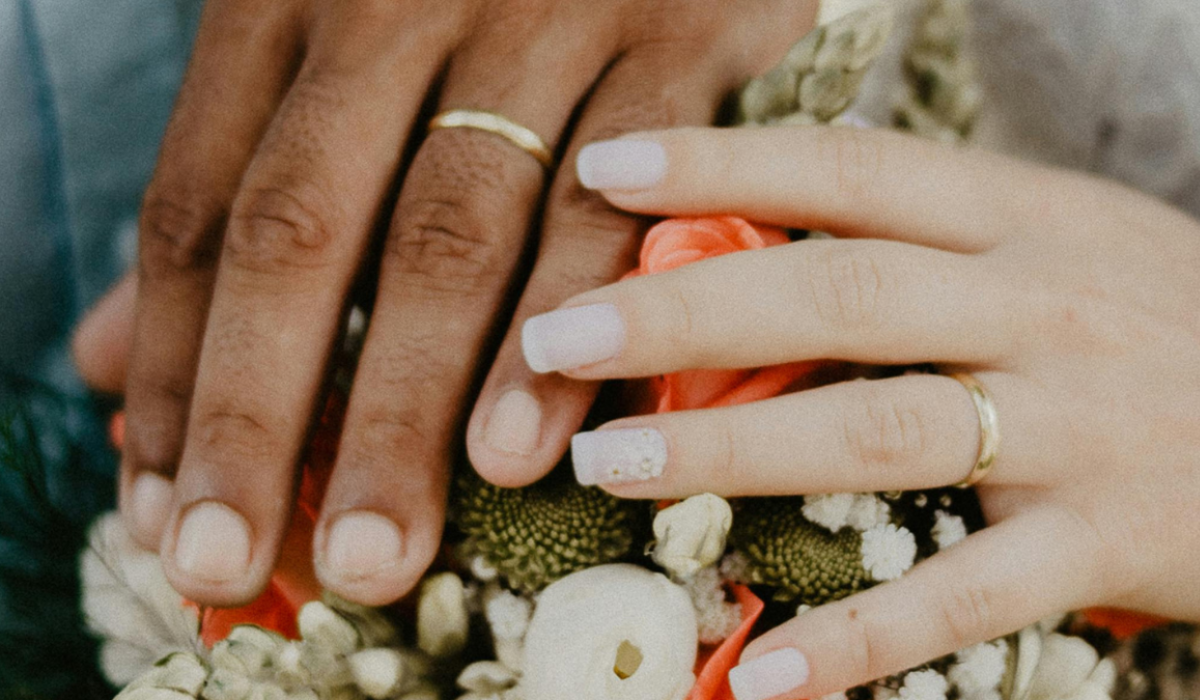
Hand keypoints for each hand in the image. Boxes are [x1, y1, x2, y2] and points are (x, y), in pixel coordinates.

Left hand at [95, 0, 820, 606]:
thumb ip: (232, 190)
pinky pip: (616, 200)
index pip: (200, 209)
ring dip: (407, 401)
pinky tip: (530, 440)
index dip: (171, 369)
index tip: (157, 506)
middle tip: (231, 559)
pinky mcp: (669, 40)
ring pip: (452, 233)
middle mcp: (394, 8)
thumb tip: (109, 356)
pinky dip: (572, 321)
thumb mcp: (328, 49)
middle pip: (302, 232)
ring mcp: (537, 22)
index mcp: (291, 5)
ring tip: (378, 540)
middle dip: (258, 411)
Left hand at [519, 126, 1199, 696]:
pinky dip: (861, 639)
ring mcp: (1080, 424)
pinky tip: (764, 674)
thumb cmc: (1164, 322)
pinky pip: (964, 595)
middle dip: (685, 313)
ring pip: (883, 430)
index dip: (722, 164)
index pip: (850, 172)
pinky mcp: (1109, 541)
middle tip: (557, 335)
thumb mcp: (1062, 243)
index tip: (604, 171)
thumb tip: (763, 229)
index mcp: (1026, 219)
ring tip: (611, 463)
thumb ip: (932, 239)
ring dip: (735, 448)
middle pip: (839, 296)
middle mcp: (1046, 307)